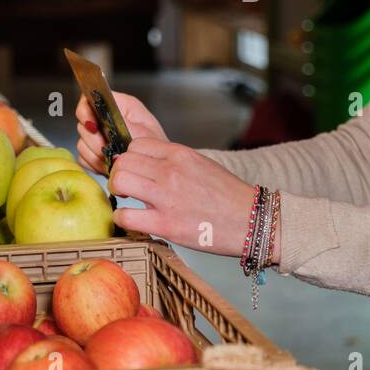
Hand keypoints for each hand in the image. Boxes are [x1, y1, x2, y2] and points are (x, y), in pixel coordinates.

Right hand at [75, 91, 166, 175]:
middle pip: (83, 123)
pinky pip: (83, 157)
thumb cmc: (157, 147)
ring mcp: (100, 135)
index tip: (93, 127)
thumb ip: (120, 124)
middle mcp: (107, 118)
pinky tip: (107, 168)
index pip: (90, 99)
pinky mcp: (95, 151)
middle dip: (93, 140)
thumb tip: (102, 117)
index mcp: (120, 105)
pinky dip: (93, 164)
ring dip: (94, 155)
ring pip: (82, 142)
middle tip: (106, 150)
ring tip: (110, 162)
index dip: (86, 112)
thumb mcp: (142, 133)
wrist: (158, 168)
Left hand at [107, 138, 261, 259]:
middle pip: (123, 160)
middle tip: (126, 186)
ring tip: (127, 200)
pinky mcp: (165, 225)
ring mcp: (166, 197)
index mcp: (180, 154)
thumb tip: (146, 163)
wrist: (251, 220)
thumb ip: (173, 161)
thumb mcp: (201, 164)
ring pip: (119, 180)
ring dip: (118, 191)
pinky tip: (132, 220)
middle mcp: (171, 171)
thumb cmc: (228, 196)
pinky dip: (122, 218)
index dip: (130, 157)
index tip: (133, 170)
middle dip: (119, 173)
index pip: (136, 144)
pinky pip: (125, 215)